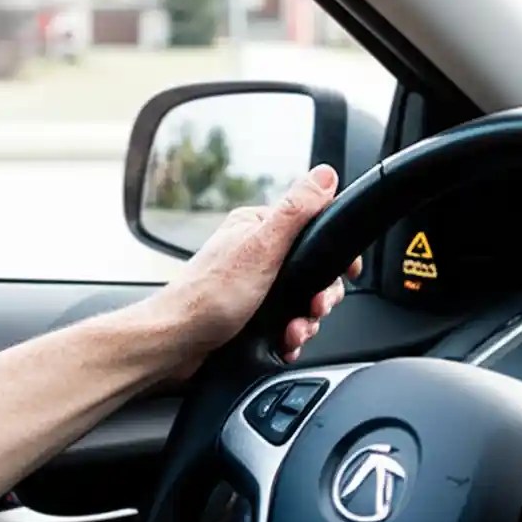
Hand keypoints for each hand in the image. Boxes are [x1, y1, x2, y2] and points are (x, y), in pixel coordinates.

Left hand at [139, 164, 361, 376]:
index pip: (314, 229)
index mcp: (258, 228)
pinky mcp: (252, 315)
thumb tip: (325, 176)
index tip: (346, 273)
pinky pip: (287, 324)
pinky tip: (285, 343)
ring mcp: (254, 286)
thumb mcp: (261, 248)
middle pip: (313, 271)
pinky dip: (291, 337)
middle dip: (319, 297)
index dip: (334, 254)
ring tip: (293, 332)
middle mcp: (256, 254)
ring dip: (305, 322)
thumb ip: (295, 212)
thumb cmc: (208, 297)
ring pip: (302, 301)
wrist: (175, 345)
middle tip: (313, 308)